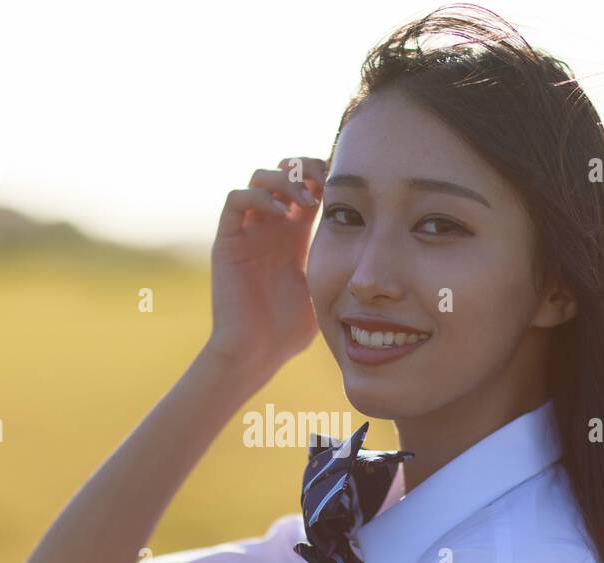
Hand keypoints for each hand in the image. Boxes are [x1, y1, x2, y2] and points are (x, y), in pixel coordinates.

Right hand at [206, 156, 326, 375]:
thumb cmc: (290, 330)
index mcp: (294, 234)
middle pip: (284, 171)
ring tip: (306, 201)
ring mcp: (247, 232)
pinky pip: (235, 200)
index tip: (346, 184)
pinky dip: (259, 197)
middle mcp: (270, 227)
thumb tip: (377, 250)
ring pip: (259, 177)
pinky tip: (281, 214)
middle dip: (306, 168)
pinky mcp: (227, 241)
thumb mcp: (325, 287)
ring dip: (285, 180)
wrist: (257, 353)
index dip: (325, 175)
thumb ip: (340, 261)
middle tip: (326, 182)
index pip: (308, 185)